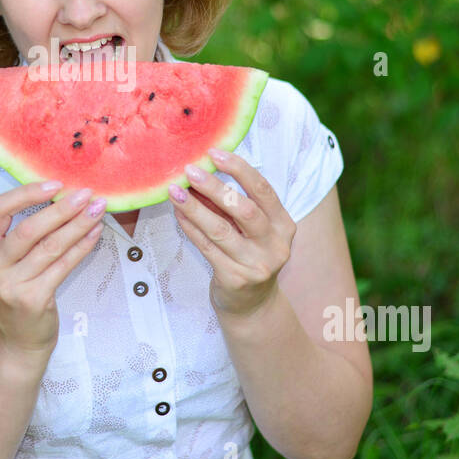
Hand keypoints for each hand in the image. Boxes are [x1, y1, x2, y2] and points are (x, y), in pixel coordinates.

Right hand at [0, 181, 105, 363]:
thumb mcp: (6, 265)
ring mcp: (10, 286)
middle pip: (28, 229)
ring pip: (49, 247)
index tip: (54, 184)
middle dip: (61, 209)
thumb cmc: (17, 296)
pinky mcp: (32, 300)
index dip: (26, 194)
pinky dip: (81, 247)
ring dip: (77, 225)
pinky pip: (62, 266)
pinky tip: (94, 234)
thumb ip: (22, 237)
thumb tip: (61, 199)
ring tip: (97, 210)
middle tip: (86, 194)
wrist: (16, 344)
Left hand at [168, 148, 296, 318]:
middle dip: (214, 187)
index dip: (239, 169)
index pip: (263, 190)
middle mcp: (275, 245)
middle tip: (190, 171)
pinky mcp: (235, 279)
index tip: (215, 153)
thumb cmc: (249, 255)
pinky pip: (207, 248)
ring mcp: (256, 265)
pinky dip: (190, 228)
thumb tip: (203, 169)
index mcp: (284, 225)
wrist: (252, 305)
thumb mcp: (252, 230)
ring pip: (220, 230)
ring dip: (194, 208)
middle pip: (244, 209)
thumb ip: (236, 204)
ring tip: (174, 191)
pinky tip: (178, 214)